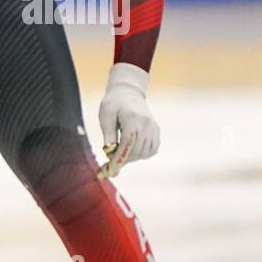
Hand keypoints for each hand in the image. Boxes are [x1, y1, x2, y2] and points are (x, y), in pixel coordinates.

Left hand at [97, 62, 159, 179]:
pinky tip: (131, 150)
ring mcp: (154, 127)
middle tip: (109, 162)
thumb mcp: (105, 115)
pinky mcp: (156, 131)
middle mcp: (147, 123)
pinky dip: (141, 155)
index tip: (112, 168)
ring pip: (144, 152)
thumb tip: (109, 152)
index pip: (128, 142)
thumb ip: (108, 134)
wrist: (128, 93)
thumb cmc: (113, 104)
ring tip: (119, 152)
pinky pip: (152, 150)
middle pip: (136, 150)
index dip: (120, 157)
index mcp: (132, 118)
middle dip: (123, 159)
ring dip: (131, 158)